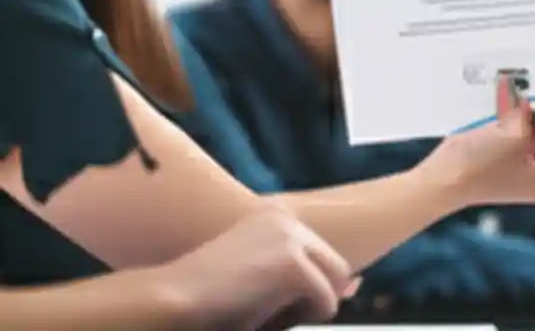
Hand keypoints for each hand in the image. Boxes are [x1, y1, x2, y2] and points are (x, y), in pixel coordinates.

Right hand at [162, 207, 356, 330]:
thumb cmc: (209, 301)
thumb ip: (310, 281)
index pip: (325, 258)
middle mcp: (289, 220)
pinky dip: (301, 318)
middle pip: (339, 270)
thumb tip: (358, 284)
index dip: (314, 289)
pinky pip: (325, 303)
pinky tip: (262, 312)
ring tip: (263, 310)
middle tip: (274, 310)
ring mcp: (292, 238)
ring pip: (335, 286)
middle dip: (317, 297)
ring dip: (308, 310)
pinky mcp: (293, 262)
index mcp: (278, 219)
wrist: (172, 302)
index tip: (283, 302)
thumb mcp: (266, 284)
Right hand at [432, 75, 534, 206]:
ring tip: (518, 86)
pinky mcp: (495, 157)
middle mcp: (530, 174)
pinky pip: (507, 130)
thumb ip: (525, 116)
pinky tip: (505, 93)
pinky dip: (506, 112)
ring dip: (520, 107)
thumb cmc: (477, 168)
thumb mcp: (514, 135)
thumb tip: (526, 105)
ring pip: (523, 129)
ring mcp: (512, 166)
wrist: (442, 178)